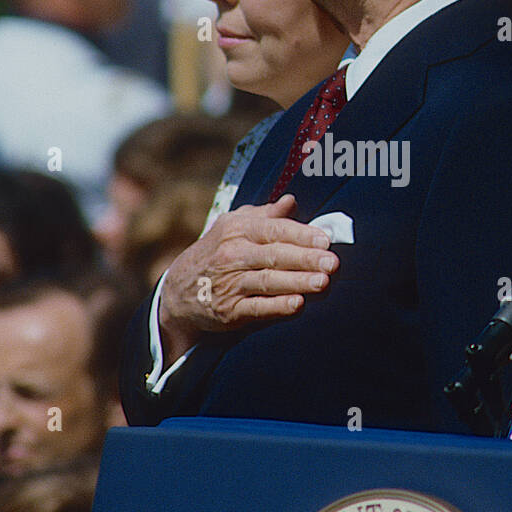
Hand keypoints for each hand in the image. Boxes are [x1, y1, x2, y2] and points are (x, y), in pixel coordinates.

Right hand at [159, 195, 338, 364]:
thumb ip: (264, 215)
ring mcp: (231, 283)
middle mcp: (233, 255)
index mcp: (238, 230)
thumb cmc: (216, 252)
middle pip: (275, 256)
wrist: (179, 289)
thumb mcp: (233, 226)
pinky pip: (257, 308)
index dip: (301, 234)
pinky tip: (298, 304)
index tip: (326, 239)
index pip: (274, 230)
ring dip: (297, 282)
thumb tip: (291, 201)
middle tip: (333, 263)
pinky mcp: (230, 310)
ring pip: (269, 281)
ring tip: (323, 282)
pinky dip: (278, 307)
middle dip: (306, 259)